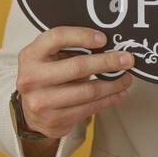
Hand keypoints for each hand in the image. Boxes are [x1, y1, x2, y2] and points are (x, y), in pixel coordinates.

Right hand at [15, 26, 134, 138]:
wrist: (30, 110)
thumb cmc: (46, 76)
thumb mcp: (50, 57)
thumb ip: (70, 48)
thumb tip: (108, 45)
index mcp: (31, 55)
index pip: (57, 38)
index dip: (82, 36)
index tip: (104, 39)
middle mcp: (32, 78)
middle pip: (77, 67)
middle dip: (107, 62)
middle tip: (127, 59)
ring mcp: (41, 102)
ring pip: (87, 91)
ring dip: (113, 84)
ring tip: (126, 78)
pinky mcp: (54, 120)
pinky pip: (89, 108)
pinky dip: (108, 100)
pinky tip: (117, 93)